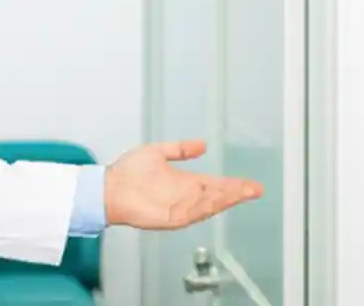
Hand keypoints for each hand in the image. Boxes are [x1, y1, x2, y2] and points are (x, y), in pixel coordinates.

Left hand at [103, 140, 263, 229]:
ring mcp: (180, 208)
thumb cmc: (127, 172)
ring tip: (241, 192)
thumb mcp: (158, 152)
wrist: (108, 187)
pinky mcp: (170, 218)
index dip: (234, 185)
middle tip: (255, 189)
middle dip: (236, 193)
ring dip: (225, 199)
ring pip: (209, 205)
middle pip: (217, 196)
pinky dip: (206, 207)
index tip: (251, 185)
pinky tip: (218, 200)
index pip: (215, 185)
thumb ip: (180, 149)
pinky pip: (193, 213)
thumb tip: (202, 144)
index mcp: (185, 183)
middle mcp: (185, 197)